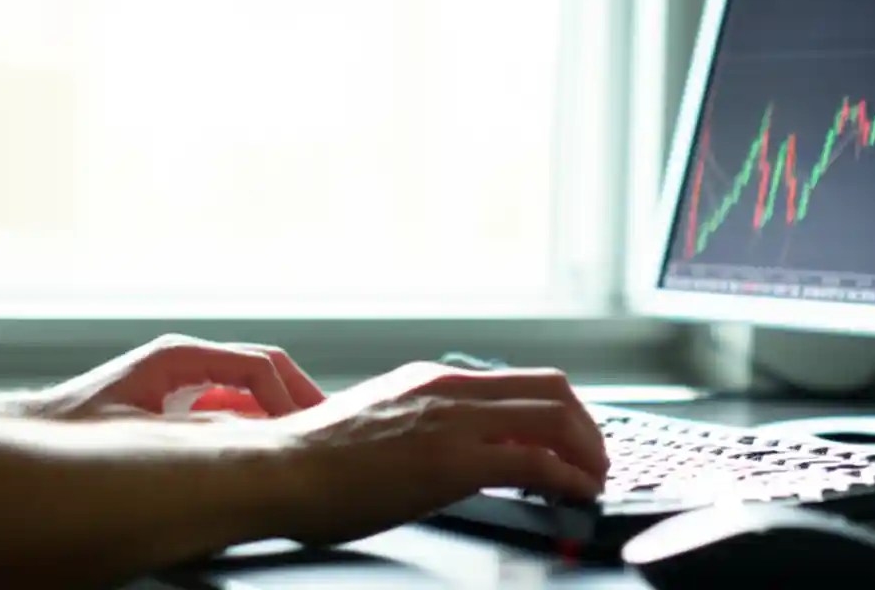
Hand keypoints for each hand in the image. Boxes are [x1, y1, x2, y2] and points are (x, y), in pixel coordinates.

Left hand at [36, 334, 325, 419]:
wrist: (32, 440)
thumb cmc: (77, 434)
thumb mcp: (148, 431)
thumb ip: (206, 426)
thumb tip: (258, 433)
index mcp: (179, 356)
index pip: (256, 364)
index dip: (287, 396)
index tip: (303, 428)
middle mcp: (184, 359)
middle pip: (261, 368)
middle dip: (296, 396)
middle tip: (326, 424)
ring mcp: (181, 377)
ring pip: (249, 385)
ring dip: (278, 409)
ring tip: (303, 436)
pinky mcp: (177, 397)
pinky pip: (229, 402)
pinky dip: (253, 419)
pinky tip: (263, 445)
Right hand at [268, 362, 607, 545]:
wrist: (278, 470)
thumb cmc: (313, 459)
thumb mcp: (381, 422)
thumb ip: (422, 424)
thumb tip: (453, 448)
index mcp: (435, 379)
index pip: (523, 381)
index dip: (563, 410)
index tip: (575, 439)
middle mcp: (451, 389)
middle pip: (553, 389)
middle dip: (587, 426)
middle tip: (596, 460)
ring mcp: (453, 421)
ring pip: (553, 417)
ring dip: (587, 449)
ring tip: (594, 479)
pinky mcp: (452, 461)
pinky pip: (534, 461)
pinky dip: (569, 477)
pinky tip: (577, 494)